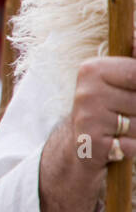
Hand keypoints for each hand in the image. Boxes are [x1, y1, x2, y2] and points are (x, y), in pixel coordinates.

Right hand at [66, 56, 135, 177]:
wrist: (81, 146)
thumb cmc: (110, 109)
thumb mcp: (120, 81)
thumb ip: (133, 64)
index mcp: (92, 70)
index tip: (131, 92)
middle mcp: (86, 92)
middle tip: (125, 113)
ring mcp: (87, 118)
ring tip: (121, 130)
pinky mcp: (91, 142)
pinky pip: (131, 145)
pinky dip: (131, 148)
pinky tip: (118, 144)